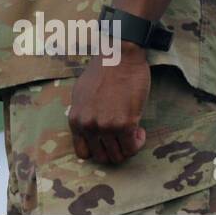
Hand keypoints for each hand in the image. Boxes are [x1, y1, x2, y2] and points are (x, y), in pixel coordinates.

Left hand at [68, 42, 150, 163]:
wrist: (119, 57)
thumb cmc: (102, 72)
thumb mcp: (80, 95)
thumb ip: (82, 115)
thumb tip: (88, 131)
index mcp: (75, 120)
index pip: (83, 153)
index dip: (98, 149)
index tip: (107, 140)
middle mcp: (88, 126)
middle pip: (102, 157)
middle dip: (115, 150)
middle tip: (123, 137)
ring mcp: (106, 127)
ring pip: (118, 156)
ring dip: (127, 147)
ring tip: (132, 132)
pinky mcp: (125, 124)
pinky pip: (132, 147)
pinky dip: (138, 142)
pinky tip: (139, 129)